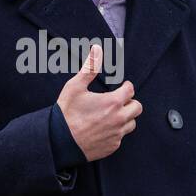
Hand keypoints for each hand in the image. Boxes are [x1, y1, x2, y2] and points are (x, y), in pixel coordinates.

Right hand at [56, 43, 142, 161]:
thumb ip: (90, 68)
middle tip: (118, 101)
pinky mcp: (112, 147)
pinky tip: (103, 128)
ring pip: (131, 124)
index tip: (122, 86)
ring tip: (111, 114)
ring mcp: (117, 135)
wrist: (58, 141)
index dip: (126, 87)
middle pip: (137, 108)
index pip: (131, 91)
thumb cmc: (66, 113)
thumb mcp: (75, 87)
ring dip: (125, 118)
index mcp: (113, 102)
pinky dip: (116, 131)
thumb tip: (97, 49)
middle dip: (130, 102)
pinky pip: (121, 137)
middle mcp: (119, 119)